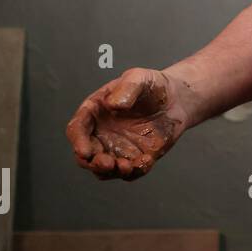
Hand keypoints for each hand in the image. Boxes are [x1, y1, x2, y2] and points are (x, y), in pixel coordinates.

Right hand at [65, 68, 189, 179]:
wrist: (175, 98)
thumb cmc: (150, 86)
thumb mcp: (138, 78)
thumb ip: (126, 89)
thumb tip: (114, 105)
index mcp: (94, 113)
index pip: (77, 130)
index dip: (78, 142)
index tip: (85, 151)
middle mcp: (101, 134)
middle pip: (87, 156)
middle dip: (93, 163)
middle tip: (107, 163)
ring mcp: (118, 148)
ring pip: (105, 169)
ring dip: (111, 172)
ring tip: (126, 166)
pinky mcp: (136, 158)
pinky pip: (131, 171)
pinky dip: (135, 171)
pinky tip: (145, 161)